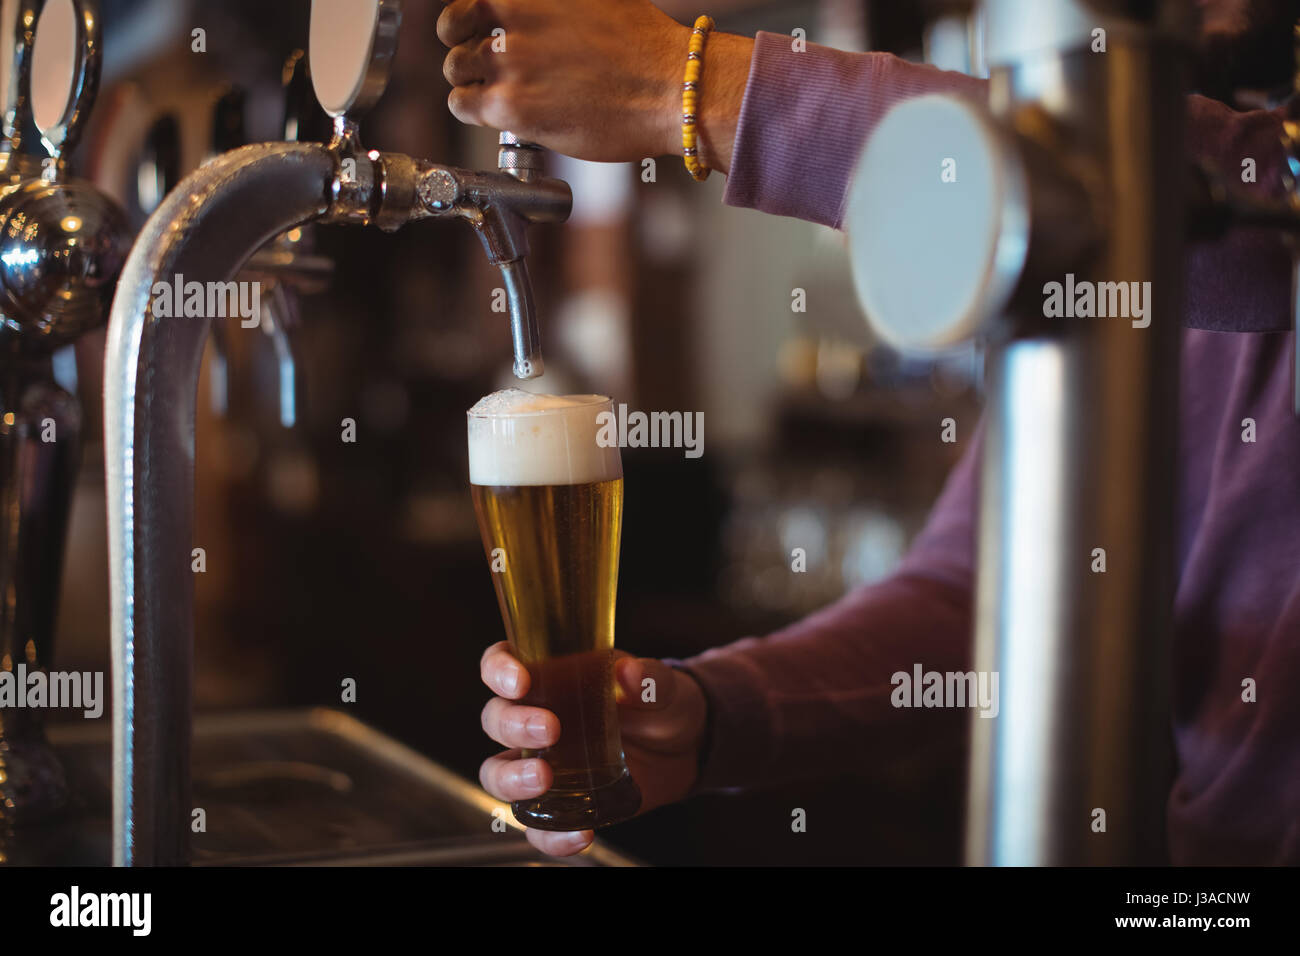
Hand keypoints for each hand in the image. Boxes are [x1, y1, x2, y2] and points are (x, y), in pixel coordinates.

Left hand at [437, 0, 751, 171]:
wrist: (668, 87)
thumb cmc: (642, 43)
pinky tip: (499, 110)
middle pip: (454, 29)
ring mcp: (508, 61)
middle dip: (466, 46)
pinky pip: (463, 104)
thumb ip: (551, 3)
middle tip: (486, 61)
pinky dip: (474, 107)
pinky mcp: (511, 105)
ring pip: (456, 70)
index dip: (468, 14)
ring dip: (470, 80)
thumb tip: (533, 9)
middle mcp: (511, 17)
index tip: (474, 27)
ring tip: (499, 90)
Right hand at [477, 640, 707, 856]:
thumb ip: (648, 678)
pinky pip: (537, 826)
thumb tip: (629, 673)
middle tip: (549, 729)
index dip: (498, 669)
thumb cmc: (660, 704)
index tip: (520, 680)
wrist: (685, 747)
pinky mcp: (559, 803)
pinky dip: (549, 835)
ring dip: (510, 778)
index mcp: (550, 678)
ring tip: (543, 779)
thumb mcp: (662, 686)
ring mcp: (542, 763)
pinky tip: (580, 834)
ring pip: (497, 773)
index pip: (501, 665)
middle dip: (513, 725)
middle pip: (495, 720)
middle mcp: (534, 718)